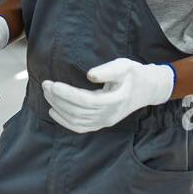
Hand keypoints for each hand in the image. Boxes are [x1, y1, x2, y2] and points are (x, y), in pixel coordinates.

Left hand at [42, 58, 174, 133]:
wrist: (147, 89)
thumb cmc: (133, 74)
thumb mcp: (124, 66)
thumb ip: (108, 70)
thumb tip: (90, 74)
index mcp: (114, 100)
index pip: (85, 100)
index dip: (66, 93)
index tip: (52, 83)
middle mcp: (109, 115)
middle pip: (77, 111)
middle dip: (58, 98)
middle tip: (45, 85)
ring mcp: (105, 122)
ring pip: (76, 120)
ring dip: (58, 107)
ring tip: (47, 93)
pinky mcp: (102, 124)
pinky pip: (80, 128)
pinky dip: (64, 122)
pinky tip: (53, 111)